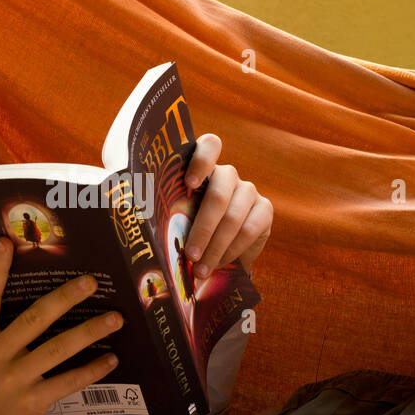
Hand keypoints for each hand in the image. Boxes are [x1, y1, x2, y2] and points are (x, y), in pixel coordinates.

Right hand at [0, 237, 123, 414]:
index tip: (7, 242)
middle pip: (35, 318)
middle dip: (66, 297)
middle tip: (92, 281)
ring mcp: (14, 379)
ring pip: (59, 348)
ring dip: (91, 331)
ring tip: (116, 317)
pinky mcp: (32, 402)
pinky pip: (68, 380)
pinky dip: (92, 369)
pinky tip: (111, 360)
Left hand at [182, 132, 271, 278]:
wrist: (221, 249)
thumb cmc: (189, 228)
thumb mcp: (179, 218)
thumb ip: (171, 216)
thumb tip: (149, 232)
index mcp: (202, 168)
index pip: (210, 146)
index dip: (201, 160)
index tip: (188, 183)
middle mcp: (227, 175)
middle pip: (218, 194)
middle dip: (202, 228)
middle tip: (190, 254)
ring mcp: (248, 190)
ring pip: (233, 217)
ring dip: (215, 247)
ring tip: (201, 268)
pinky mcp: (264, 209)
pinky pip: (249, 230)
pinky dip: (231, 250)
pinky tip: (219, 263)